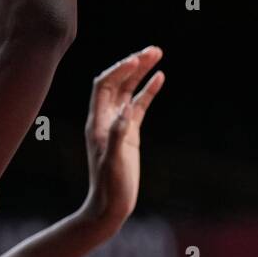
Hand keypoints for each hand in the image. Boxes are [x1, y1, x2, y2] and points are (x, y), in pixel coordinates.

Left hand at [82, 47, 164, 231]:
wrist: (110, 206)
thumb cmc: (109, 185)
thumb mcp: (114, 160)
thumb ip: (118, 135)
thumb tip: (126, 112)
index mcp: (97, 122)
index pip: (104, 86)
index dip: (119, 71)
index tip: (136, 60)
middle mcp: (105, 118)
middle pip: (117, 82)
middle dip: (133, 64)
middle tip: (153, 49)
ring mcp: (118, 124)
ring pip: (129, 90)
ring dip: (142, 72)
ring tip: (157, 54)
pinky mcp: (130, 133)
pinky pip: (139, 105)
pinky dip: (148, 91)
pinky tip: (160, 78)